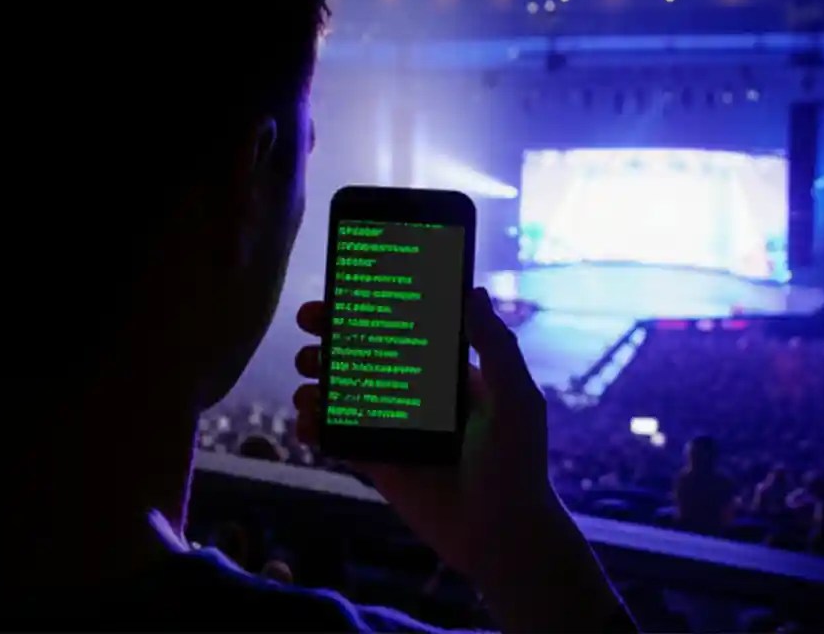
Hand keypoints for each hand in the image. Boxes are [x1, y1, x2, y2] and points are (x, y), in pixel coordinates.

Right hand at [293, 288, 632, 631]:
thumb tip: (473, 291)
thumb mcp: (515, 398)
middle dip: (331, 338)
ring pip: (342, 395)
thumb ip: (496, 346)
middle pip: (363, 355)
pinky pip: (336, 439)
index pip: (404, 329)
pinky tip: (306, 423)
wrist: (501, 535)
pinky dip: (313, 428)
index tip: (346, 288)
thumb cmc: (518, 463)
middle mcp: (416, 395)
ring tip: (307, 383)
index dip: (373, 308)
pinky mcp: (376, 463)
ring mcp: (393, 429)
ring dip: (316, 383)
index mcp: (447, 373)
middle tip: (310, 327)